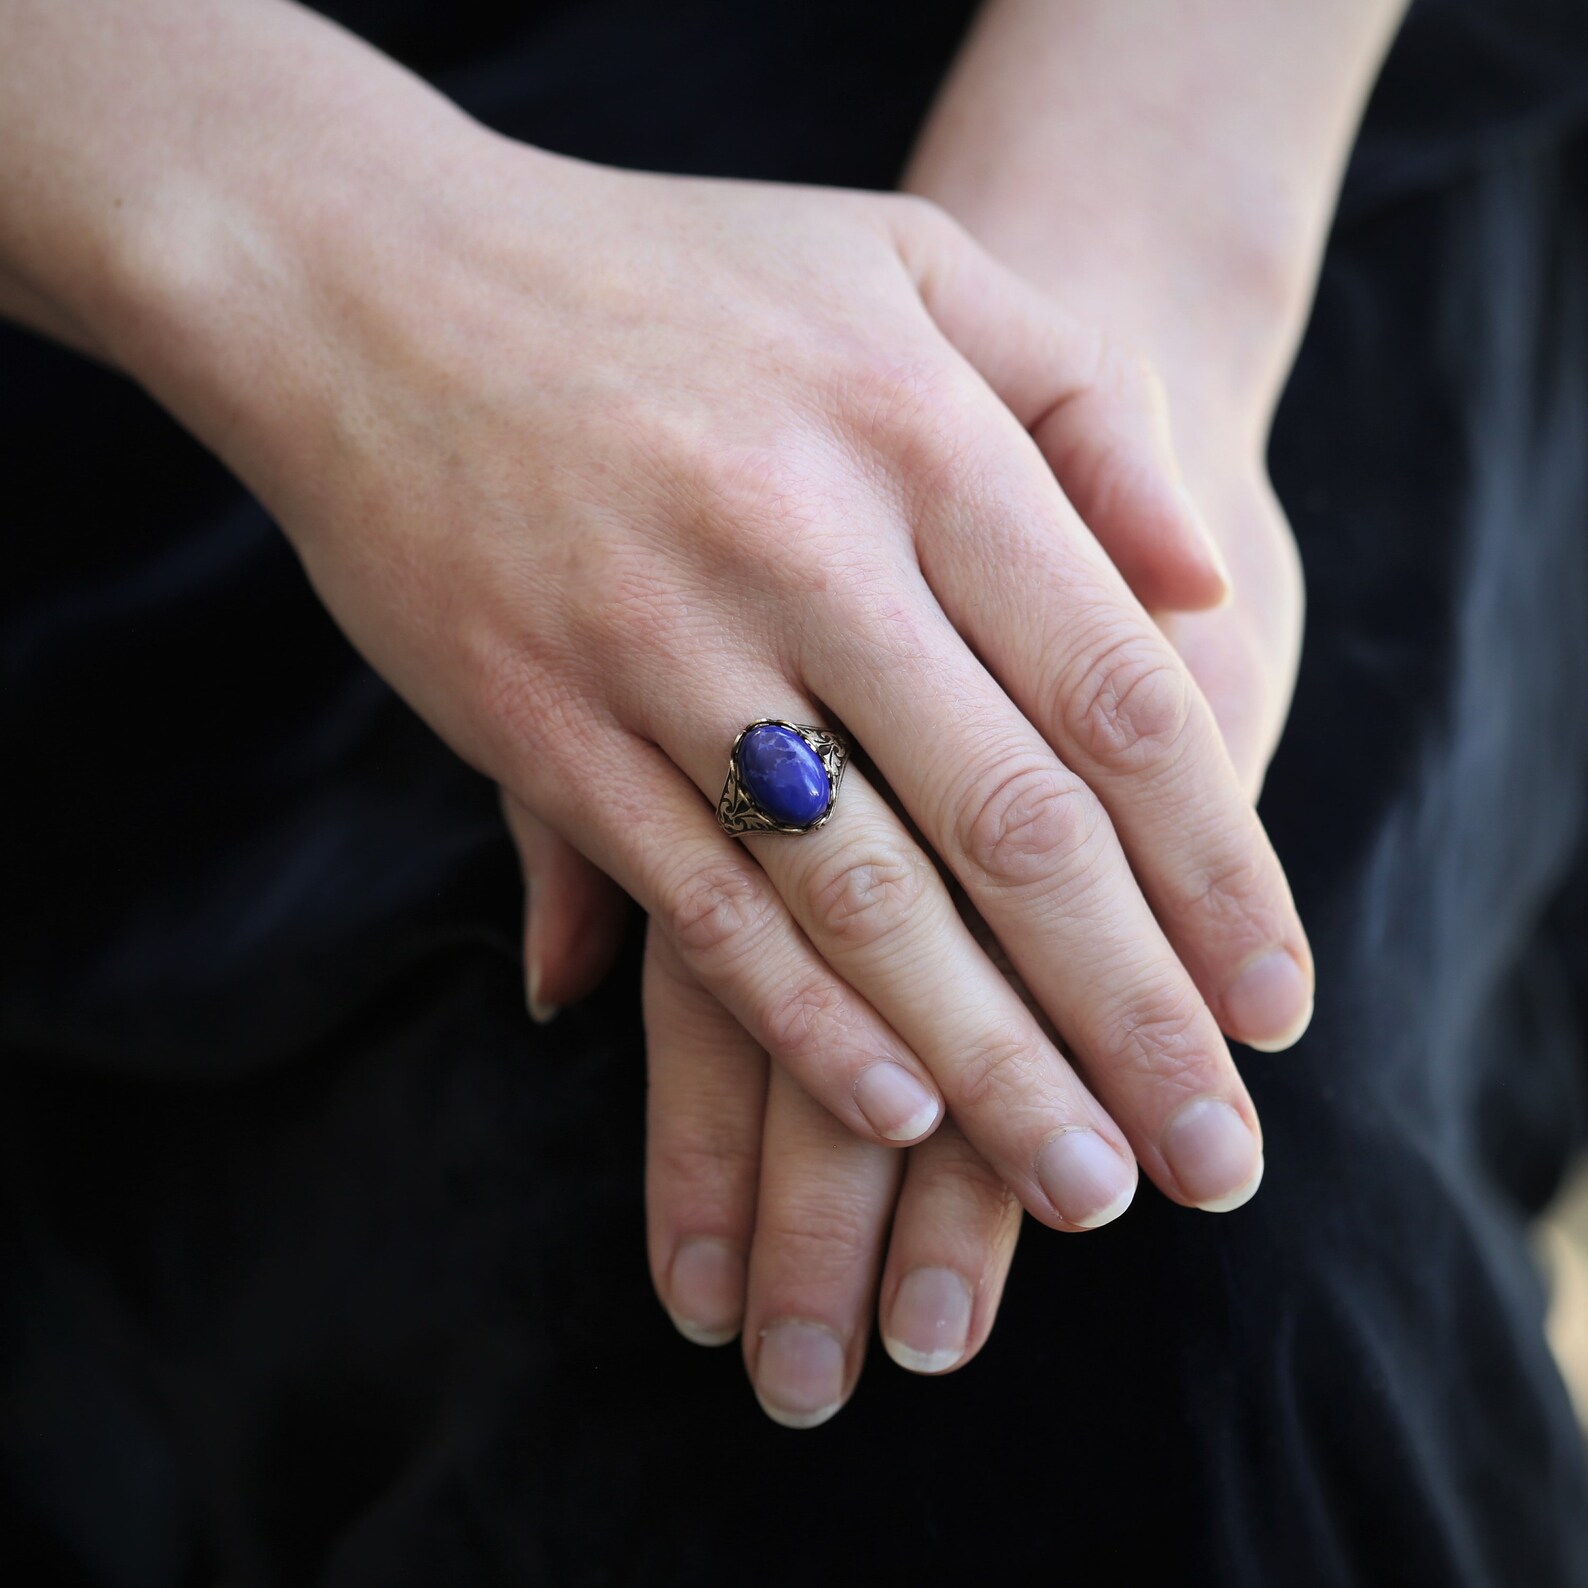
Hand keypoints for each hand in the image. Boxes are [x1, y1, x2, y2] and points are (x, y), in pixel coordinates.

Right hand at [501, 195, 1312, 1430]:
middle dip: (1132, 1014)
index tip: (1276, 1002)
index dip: (1216, 868)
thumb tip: (1201, 591)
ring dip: (987, 1064)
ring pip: (864, 899)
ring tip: (1080, 1183)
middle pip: (1015, 826)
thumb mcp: (908, 269)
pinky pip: (700, 904)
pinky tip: (890, 1112)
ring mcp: (665, 649)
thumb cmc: (668, 276)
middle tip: (1214, 1155)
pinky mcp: (545, 728)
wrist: (375, 283)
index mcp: (919, 436)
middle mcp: (805, 550)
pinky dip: (803, 1021)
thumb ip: (1079, 412)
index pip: (1119, 694)